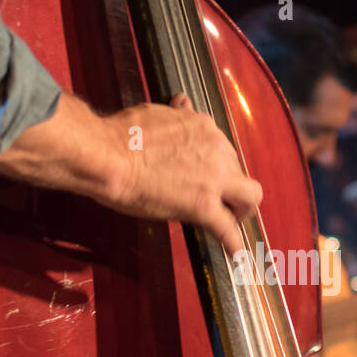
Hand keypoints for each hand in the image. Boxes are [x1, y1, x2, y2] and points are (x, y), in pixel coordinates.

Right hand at [0, 92, 261, 255]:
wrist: (108, 157)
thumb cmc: (122, 136)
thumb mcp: (157, 113)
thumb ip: (177, 114)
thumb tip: (181, 103)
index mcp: (204, 127)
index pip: (223, 149)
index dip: (216, 165)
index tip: (208, 174)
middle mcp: (217, 149)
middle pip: (238, 171)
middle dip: (229, 186)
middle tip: (216, 199)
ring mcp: (214, 179)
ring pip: (248, 197)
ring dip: (237, 210)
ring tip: (227, 222)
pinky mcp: (204, 206)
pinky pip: (228, 229)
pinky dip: (234, 243)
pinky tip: (236, 253)